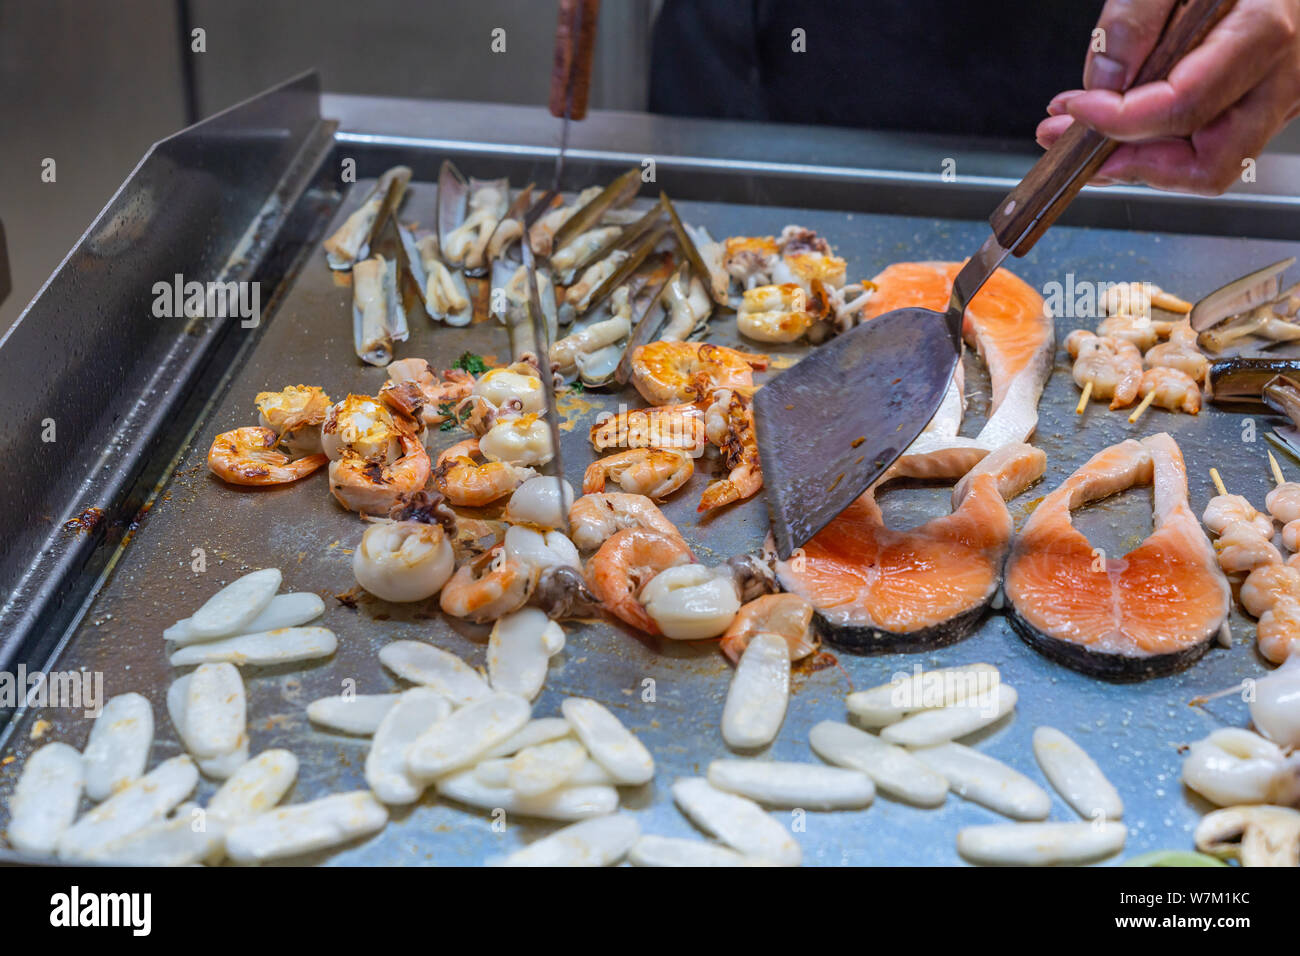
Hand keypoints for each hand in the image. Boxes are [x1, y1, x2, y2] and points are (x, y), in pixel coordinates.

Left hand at [1037, 0, 1299, 193]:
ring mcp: (1278, 98)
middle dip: (1133, 164)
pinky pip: (1211, 146)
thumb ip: (1135, 17)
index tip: (1074, 109)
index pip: (1184, 107)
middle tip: (1075, 145)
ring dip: (1142, 161)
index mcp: (1264, 33)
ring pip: (1210, 165)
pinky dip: (1160, 146)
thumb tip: (1106, 80)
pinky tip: (1121, 122)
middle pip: (1208, 164)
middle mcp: (1281, 78)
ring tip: (1087, 134)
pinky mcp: (1264, 106)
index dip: (1118, 120)